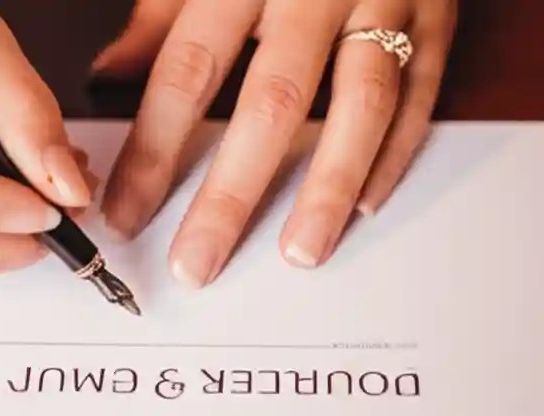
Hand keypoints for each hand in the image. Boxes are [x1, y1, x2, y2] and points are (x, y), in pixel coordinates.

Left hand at [94, 0, 456, 286]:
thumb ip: (162, 16)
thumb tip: (107, 78)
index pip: (188, 72)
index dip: (153, 149)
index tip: (128, 212)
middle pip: (270, 102)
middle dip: (231, 193)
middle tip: (200, 261)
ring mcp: (383, 0)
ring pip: (360, 105)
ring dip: (328, 187)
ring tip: (300, 253)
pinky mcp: (436, 17)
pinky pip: (419, 95)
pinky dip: (394, 155)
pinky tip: (365, 206)